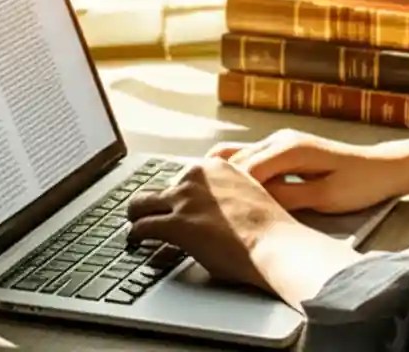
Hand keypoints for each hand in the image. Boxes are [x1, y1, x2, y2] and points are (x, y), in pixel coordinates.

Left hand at [125, 157, 303, 290]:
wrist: (275, 242)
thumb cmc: (270, 228)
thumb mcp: (249, 194)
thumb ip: (226, 194)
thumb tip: (216, 211)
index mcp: (216, 166)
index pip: (182, 176)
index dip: (175, 194)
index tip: (170, 204)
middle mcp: (196, 177)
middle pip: (157, 186)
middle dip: (150, 203)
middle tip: (144, 215)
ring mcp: (184, 199)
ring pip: (140, 204)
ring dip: (136, 217)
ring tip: (134, 227)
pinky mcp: (176, 224)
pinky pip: (141, 227)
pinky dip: (135, 236)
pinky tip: (136, 243)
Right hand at [207, 130, 402, 213]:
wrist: (382, 169)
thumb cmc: (360, 184)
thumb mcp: (325, 197)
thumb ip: (289, 198)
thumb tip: (256, 204)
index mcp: (290, 149)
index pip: (246, 170)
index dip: (228, 192)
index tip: (210, 213)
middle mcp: (281, 139)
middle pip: (236, 159)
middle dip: (217, 182)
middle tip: (196, 208)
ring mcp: (281, 141)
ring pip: (239, 156)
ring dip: (223, 176)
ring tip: (206, 200)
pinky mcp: (284, 149)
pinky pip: (251, 159)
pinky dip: (236, 173)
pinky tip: (227, 192)